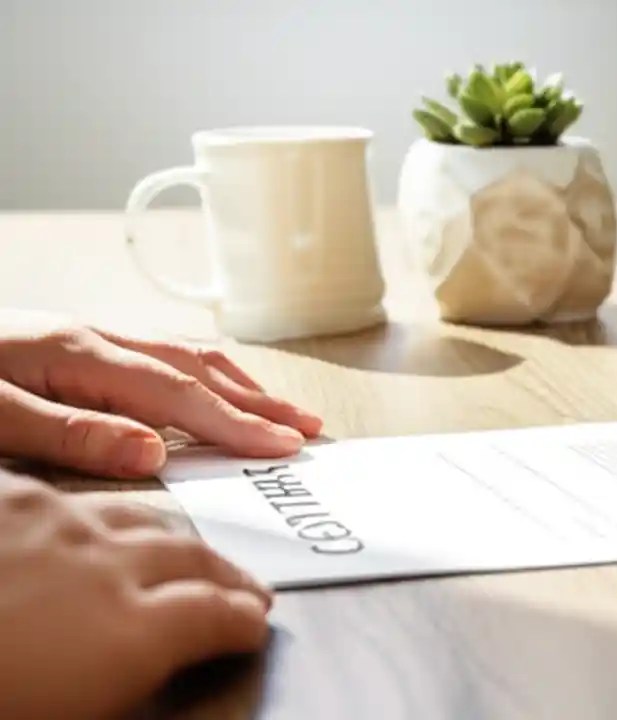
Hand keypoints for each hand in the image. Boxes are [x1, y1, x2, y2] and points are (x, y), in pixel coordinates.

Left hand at [0, 309, 322, 477]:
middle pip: (196, 369)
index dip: (237, 423)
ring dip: (241, 387)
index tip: (286, 446)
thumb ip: (71, 435)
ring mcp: (88, 339)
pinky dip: (206, 377)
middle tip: (309, 428)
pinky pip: (162, 358)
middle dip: (257, 401)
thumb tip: (155, 452)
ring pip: (185, 358)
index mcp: (80, 354)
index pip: (178, 394)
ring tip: (285, 409)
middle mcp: (95, 340)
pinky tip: (215, 388)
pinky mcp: (77, 348)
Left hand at [0, 470, 271, 719]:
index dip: (244, 620)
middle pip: (192, 556)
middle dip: (227, 575)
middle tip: (246, 589)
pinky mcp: (11, 494)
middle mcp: (104, 565)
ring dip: (170, 538)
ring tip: (184, 550)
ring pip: (140, 514)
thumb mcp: (68, 712)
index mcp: (125, 634)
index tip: (254, 625)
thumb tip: (158, 667)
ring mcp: (56, 521)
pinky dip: (97, 517)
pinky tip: (93, 527)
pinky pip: (73, 497)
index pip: (217, 615)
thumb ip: (132, 676)